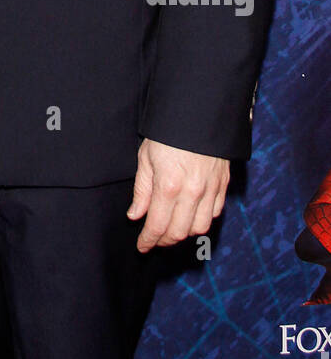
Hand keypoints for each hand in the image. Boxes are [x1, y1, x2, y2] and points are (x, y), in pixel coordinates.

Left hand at [128, 138, 228, 252]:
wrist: (199, 112)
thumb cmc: (167, 133)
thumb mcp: (146, 157)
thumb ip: (142, 190)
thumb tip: (135, 215)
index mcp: (169, 186)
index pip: (157, 226)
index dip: (148, 241)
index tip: (142, 247)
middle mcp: (192, 192)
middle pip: (179, 233)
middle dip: (164, 240)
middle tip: (154, 239)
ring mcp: (210, 189)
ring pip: (200, 228)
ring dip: (185, 233)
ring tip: (172, 229)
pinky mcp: (223, 184)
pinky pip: (215, 213)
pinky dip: (203, 219)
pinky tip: (192, 215)